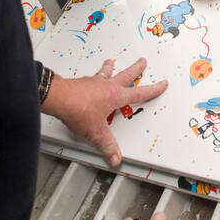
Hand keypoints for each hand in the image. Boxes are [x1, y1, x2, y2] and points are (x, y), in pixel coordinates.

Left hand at [45, 58, 166, 166]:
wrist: (58, 98)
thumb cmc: (77, 109)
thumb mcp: (95, 132)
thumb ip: (106, 145)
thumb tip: (115, 157)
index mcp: (115, 96)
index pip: (140, 92)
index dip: (153, 89)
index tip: (162, 83)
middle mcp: (107, 86)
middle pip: (126, 74)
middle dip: (136, 68)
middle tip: (142, 62)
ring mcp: (94, 82)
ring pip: (107, 72)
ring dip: (111, 67)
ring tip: (112, 63)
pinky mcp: (82, 83)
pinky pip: (92, 77)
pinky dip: (95, 75)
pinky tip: (90, 78)